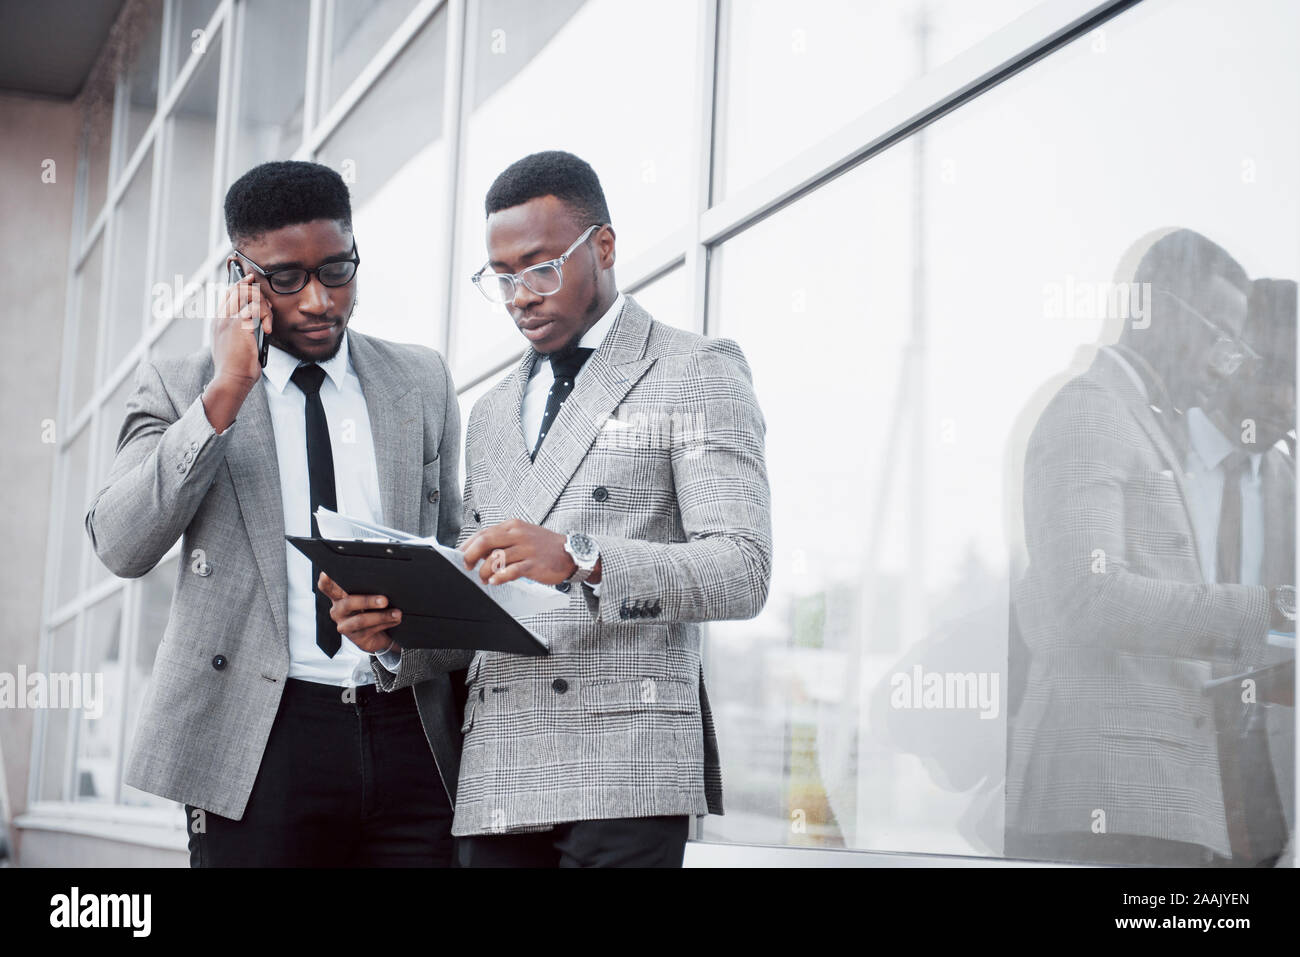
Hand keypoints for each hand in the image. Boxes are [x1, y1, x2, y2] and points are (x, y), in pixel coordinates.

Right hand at [202, 272, 272, 431]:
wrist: (231, 380)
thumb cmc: (237, 367)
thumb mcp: (236, 345)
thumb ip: (242, 330)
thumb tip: (257, 324)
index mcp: (218, 321)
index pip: (228, 294)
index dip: (240, 284)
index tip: (250, 280)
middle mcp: (221, 317)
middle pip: (237, 289)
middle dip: (256, 293)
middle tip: (267, 309)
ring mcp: (228, 320)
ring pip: (247, 295)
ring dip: (263, 305)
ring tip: (268, 322)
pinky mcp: (239, 325)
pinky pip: (255, 307)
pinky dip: (266, 315)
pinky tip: (268, 329)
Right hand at [317, 571, 401, 653]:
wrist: (379, 634)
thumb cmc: (372, 608)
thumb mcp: (368, 596)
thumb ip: (367, 588)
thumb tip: (382, 579)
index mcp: (338, 596)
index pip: (327, 587)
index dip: (326, 582)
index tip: (327, 575)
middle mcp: (338, 611)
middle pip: (348, 603)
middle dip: (367, 601)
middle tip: (384, 600)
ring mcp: (345, 626)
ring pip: (361, 620)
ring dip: (382, 616)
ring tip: (397, 613)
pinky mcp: (356, 639)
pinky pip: (371, 630)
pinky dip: (386, 624)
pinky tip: (395, 620)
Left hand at [461, 518, 597, 585]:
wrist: (571, 553)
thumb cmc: (544, 546)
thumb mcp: (522, 535)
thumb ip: (503, 540)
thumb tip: (479, 551)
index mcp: (512, 526)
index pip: (483, 532)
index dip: (468, 545)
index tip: (461, 555)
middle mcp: (518, 535)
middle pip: (485, 541)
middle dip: (470, 556)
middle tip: (466, 566)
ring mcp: (526, 549)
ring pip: (496, 558)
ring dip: (484, 571)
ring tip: (484, 578)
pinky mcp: (533, 564)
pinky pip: (511, 571)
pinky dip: (499, 577)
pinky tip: (495, 581)